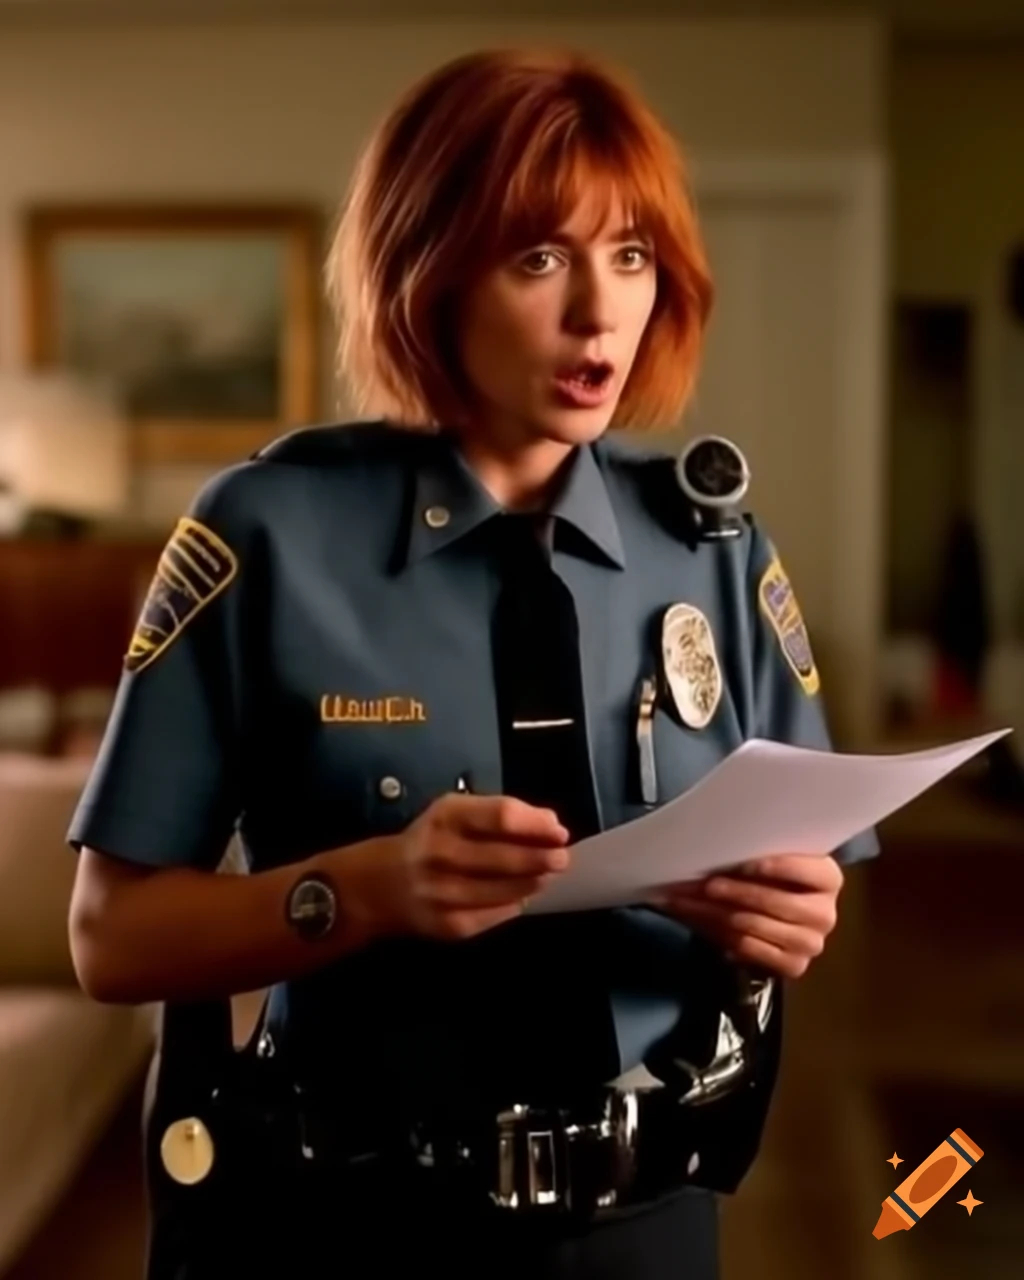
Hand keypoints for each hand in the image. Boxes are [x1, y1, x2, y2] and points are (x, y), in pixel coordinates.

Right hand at [330, 793, 570, 942]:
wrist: (379, 886)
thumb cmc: (428, 841)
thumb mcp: (454, 813)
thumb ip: (499, 814)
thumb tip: (549, 822)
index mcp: (445, 817)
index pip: (501, 816)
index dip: (536, 825)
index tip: (558, 831)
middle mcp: (441, 853)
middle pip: (507, 857)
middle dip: (542, 858)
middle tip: (562, 858)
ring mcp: (444, 894)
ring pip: (506, 891)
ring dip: (534, 883)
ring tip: (546, 876)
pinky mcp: (450, 925)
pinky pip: (497, 915)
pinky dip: (515, 904)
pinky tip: (521, 895)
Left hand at [653, 854, 843, 979]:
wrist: (781, 915)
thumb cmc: (774, 878)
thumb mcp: (774, 860)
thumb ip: (758, 855)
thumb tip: (718, 848)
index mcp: (828, 879)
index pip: (809, 871)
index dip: (778, 867)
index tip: (745, 864)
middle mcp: (825, 914)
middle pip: (776, 902)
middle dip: (735, 892)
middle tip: (704, 884)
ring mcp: (811, 943)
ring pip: (755, 926)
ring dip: (714, 912)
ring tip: (685, 901)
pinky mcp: (794, 966)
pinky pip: (750, 948)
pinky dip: (718, 934)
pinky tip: (698, 920)